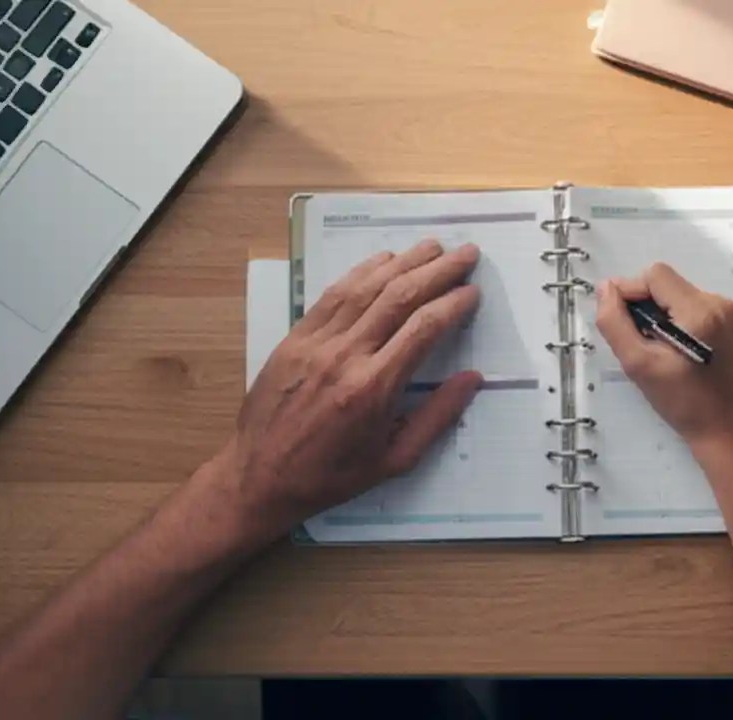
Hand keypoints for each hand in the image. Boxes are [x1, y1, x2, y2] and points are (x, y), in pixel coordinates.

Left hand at [199, 240, 483, 550]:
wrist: (259, 477)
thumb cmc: (331, 476)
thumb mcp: (394, 461)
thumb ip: (437, 417)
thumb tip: (473, 378)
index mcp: (374, 389)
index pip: (424, 328)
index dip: (454, 303)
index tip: (474, 292)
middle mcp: (346, 356)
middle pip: (400, 297)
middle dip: (438, 271)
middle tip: (466, 254)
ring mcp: (316, 343)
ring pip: (367, 288)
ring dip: (404, 262)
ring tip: (433, 247)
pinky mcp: (295, 338)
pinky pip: (333, 295)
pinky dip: (362, 272)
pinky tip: (384, 260)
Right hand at [595, 262, 732, 450]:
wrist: (721, 426)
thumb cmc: (680, 401)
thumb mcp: (637, 363)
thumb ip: (614, 322)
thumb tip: (606, 289)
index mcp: (700, 311)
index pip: (654, 275)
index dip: (630, 293)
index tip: (623, 323)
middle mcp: (718, 302)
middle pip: (665, 283)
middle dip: (645, 306)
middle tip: (641, 341)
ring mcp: (727, 310)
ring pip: (675, 293)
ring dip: (658, 313)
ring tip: (657, 348)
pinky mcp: (728, 319)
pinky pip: (689, 304)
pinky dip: (673, 319)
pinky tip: (673, 347)